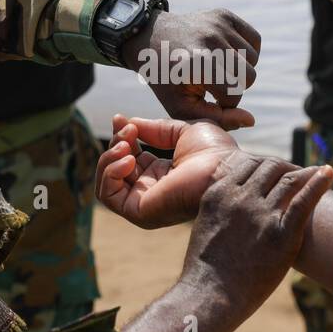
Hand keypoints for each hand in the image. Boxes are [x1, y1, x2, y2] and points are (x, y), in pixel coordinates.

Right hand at [97, 115, 240, 228]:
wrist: (224, 171)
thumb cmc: (214, 152)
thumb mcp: (182, 131)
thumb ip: (154, 128)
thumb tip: (128, 123)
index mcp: (163, 174)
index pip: (130, 156)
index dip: (122, 136)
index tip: (119, 118)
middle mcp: (152, 191)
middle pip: (116, 168)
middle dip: (116, 143)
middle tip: (128, 130)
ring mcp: (145, 203)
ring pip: (108, 183)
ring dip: (109, 158)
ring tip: (126, 145)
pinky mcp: (139, 212)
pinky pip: (108, 196)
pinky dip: (111, 173)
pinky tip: (128, 159)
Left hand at [120, 9, 260, 128]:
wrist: (148, 38)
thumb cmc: (165, 78)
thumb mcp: (179, 106)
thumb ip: (213, 118)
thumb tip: (250, 120)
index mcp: (197, 62)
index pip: (233, 95)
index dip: (223, 104)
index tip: (206, 99)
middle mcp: (210, 38)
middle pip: (249, 77)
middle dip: (235, 87)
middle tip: (215, 85)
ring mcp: (218, 23)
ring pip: (253, 59)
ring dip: (239, 69)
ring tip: (218, 69)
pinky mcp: (224, 14)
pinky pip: (254, 39)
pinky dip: (246, 52)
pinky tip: (227, 56)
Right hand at [179, 153, 332, 321]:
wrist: (210, 295)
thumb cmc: (205, 269)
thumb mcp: (205, 225)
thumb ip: (220, 208)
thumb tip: (232, 204)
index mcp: (219, 193)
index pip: (249, 164)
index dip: (266, 165)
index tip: (277, 171)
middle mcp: (241, 198)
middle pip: (271, 168)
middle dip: (286, 167)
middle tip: (299, 173)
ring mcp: (262, 214)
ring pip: (289, 180)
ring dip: (305, 173)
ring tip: (319, 173)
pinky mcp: (281, 234)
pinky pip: (304, 200)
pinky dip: (319, 183)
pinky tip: (329, 173)